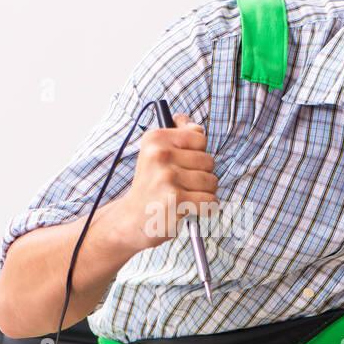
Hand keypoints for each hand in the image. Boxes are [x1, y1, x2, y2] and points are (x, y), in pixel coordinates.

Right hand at [110, 112, 218, 252]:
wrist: (132, 220)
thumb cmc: (150, 187)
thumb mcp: (155, 154)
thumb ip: (178, 134)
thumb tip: (193, 123)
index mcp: (155, 139)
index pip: (200, 138)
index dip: (197, 154)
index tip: (182, 164)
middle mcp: (159, 155)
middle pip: (209, 161)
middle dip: (202, 175)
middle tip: (180, 185)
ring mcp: (167, 178)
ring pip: (212, 181)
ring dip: (203, 193)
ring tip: (183, 198)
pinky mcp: (175, 200)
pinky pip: (210, 201)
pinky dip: (206, 209)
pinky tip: (189, 209)